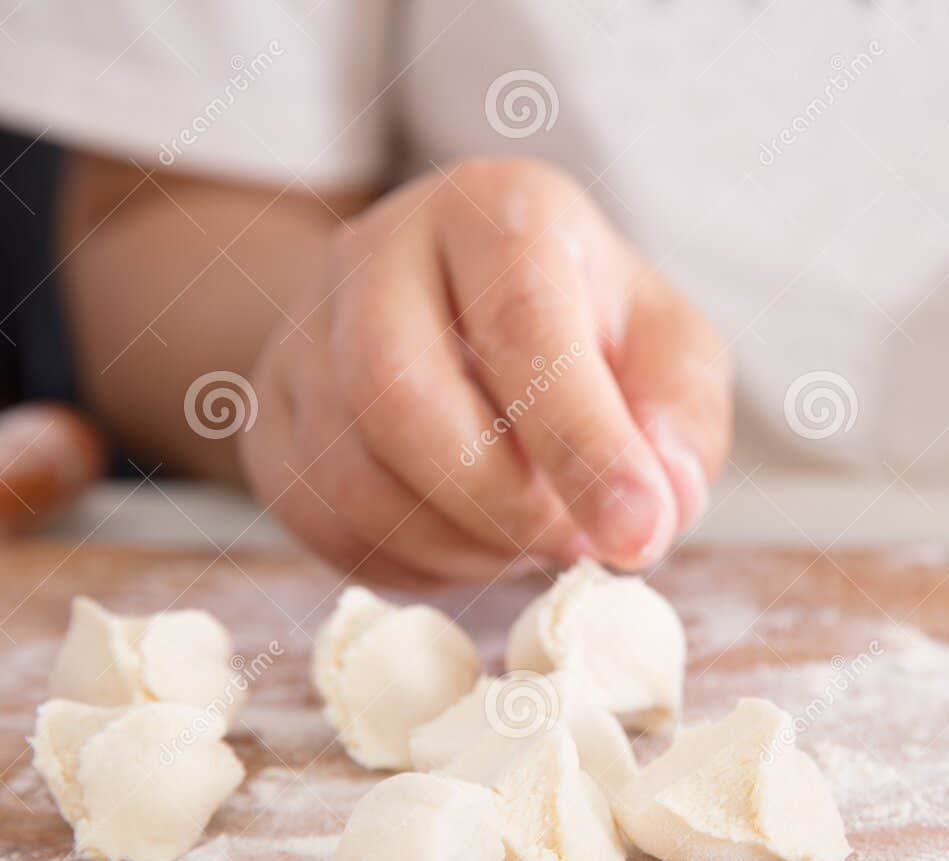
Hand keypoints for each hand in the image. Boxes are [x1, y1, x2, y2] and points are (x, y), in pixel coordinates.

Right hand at [239, 157, 730, 583]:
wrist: (464, 324)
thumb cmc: (586, 335)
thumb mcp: (665, 350)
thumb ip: (679, 418)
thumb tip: (659, 504)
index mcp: (492, 211)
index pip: (521, 323)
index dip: (581, 442)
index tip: (637, 533)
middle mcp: (377, 251)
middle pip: (400, 399)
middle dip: (502, 504)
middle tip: (573, 544)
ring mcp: (304, 333)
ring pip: (353, 475)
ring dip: (460, 544)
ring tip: (532, 537)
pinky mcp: (270, 416)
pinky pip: (324, 521)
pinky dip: (412, 561)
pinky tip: (470, 542)